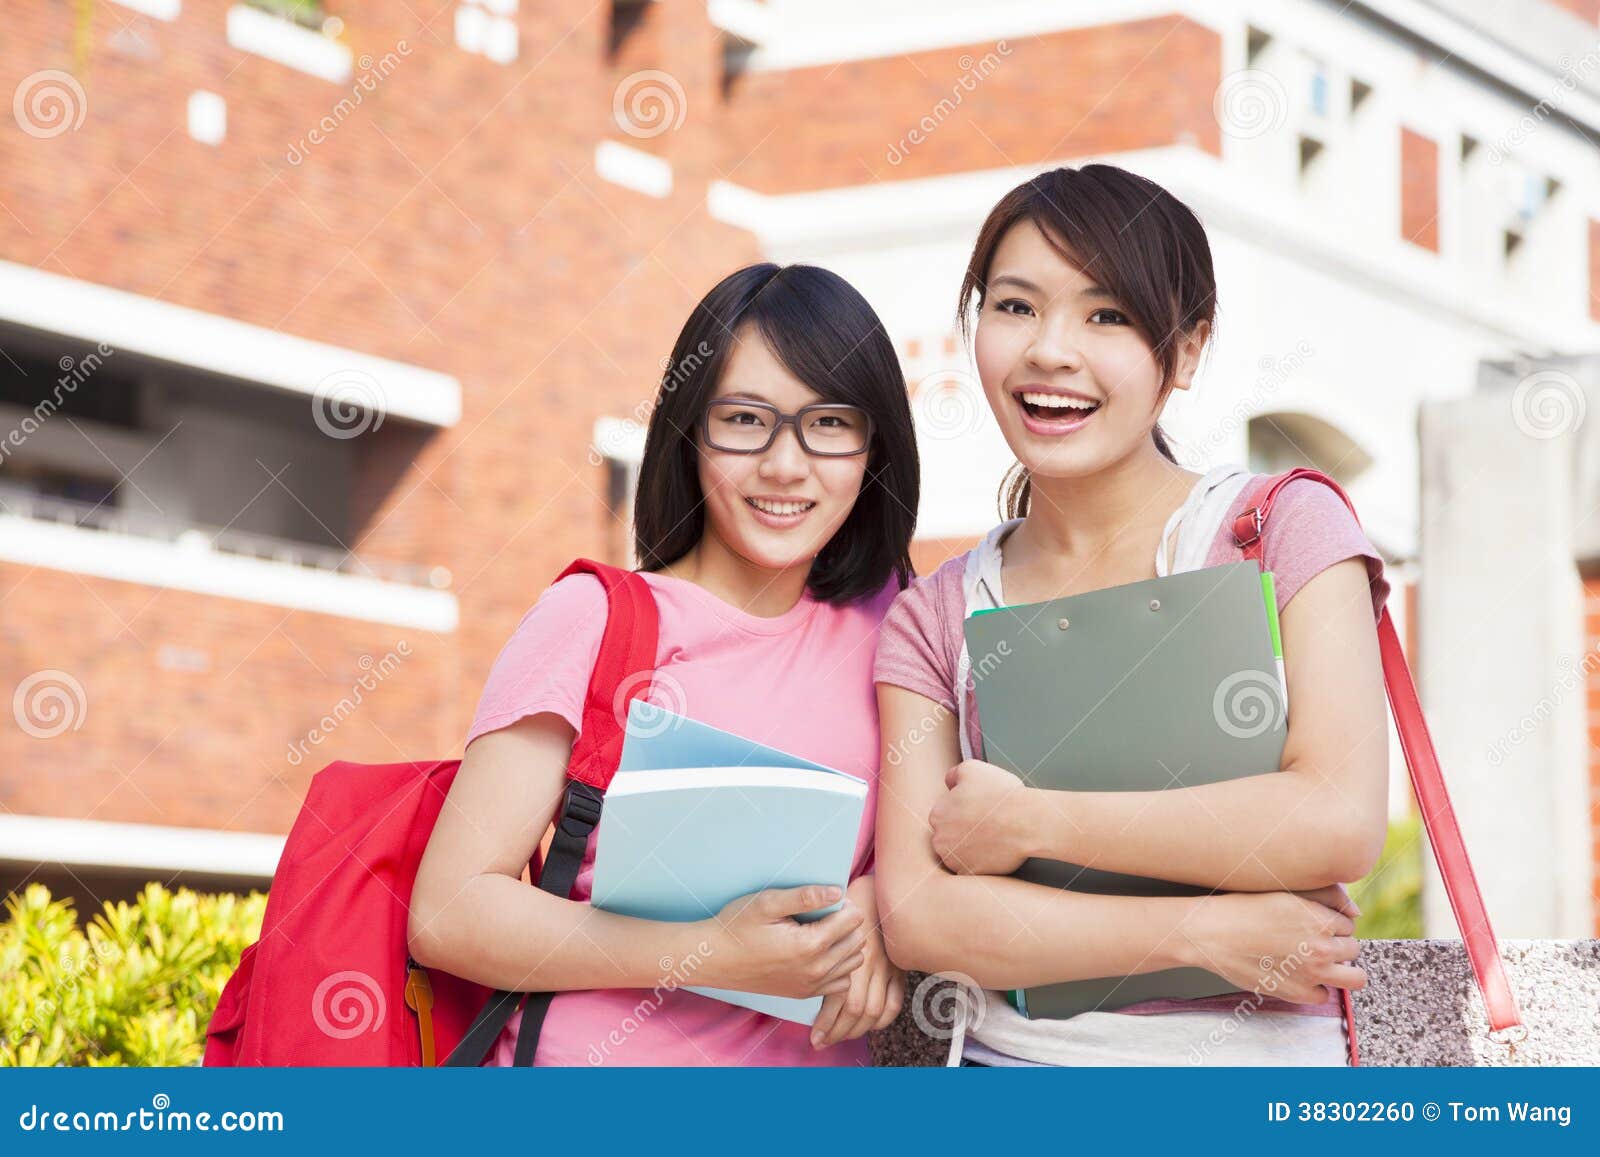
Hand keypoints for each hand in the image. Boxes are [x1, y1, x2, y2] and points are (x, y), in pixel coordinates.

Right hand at [700, 885, 865, 1000]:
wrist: (715, 960)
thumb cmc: (737, 926)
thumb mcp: (767, 903)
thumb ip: (804, 896)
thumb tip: (837, 891)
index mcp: (810, 945)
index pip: (853, 920)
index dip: (845, 904)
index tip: (829, 898)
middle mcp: (816, 970)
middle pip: (857, 941)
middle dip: (849, 922)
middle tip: (828, 910)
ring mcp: (812, 986)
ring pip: (854, 962)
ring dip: (847, 944)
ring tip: (826, 929)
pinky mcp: (805, 994)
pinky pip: (841, 982)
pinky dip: (840, 966)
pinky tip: (822, 952)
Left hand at [809, 876, 904, 1048]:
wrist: (884, 886)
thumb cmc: (851, 895)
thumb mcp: (822, 909)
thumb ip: (811, 927)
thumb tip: (799, 954)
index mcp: (848, 954)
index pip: (839, 1001)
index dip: (826, 1023)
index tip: (815, 1037)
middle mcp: (869, 966)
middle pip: (855, 1011)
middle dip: (838, 1031)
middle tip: (822, 1042)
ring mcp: (886, 968)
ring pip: (874, 1010)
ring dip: (858, 1029)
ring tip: (841, 1037)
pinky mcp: (898, 969)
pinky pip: (894, 1001)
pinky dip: (883, 1018)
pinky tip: (870, 1024)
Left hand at [929, 759, 1034, 875]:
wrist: (1025, 821)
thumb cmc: (1001, 795)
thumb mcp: (972, 769)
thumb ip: (953, 774)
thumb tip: (948, 783)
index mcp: (937, 814)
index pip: (944, 814)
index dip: (962, 811)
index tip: (977, 811)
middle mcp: (940, 839)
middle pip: (948, 835)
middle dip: (963, 831)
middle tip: (985, 825)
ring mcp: (954, 858)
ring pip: (957, 854)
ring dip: (969, 848)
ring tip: (991, 838)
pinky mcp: (970, 873)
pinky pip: (970, 869)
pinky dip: (979, 863)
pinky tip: (992, 852)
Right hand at [1183, 885, 1364, 1005]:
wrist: (1209, 934)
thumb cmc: (1241, 908)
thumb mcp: (1283, 892)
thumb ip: (1325, 898)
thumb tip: (1356, 912)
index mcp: (1320, 918)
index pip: (1347, 925)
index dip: (1331, 925)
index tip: (1315, 927)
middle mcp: (1322, 946)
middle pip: (1352, 948)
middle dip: (1337, 946)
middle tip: (1312, 944)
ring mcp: (1312, 973)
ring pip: (1356, 978)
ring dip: (1342, 971)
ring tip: (1321, 965)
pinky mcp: (1298, 993)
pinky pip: (1324, 995)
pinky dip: (1315, 988)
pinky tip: (1298, 977)